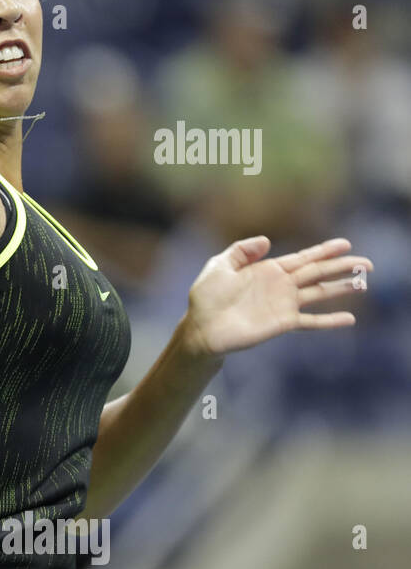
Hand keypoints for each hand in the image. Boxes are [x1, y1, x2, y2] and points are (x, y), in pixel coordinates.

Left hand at [181, 236, 372, 359]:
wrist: (201, 328)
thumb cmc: (206, 297)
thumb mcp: (220, 266)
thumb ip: (241, 251)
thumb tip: (267, 240)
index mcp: (268, 269)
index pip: (303, 258)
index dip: (324, 251)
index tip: (345, 244)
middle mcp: (281, 286)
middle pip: (318, 273)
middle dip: (342, 266)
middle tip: (368, 262)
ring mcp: (284, 305)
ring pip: (319, 293)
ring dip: (342, 288)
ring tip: (364, 283)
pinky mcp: (282, 323)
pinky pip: (311, 321)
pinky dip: (330, 321)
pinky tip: (349, 319)